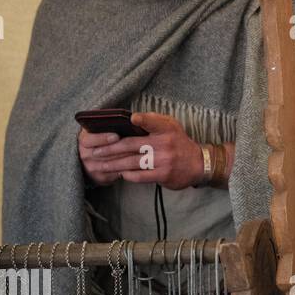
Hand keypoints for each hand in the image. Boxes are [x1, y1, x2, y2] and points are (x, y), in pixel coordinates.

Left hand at [77, 112, 204, 189]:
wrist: (198, 164)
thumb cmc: (178, 142)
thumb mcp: (172, 126)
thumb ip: (153, 121)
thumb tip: (130, 119)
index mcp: (167, 129)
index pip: (154, 122)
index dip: (143, 120)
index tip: (131, 119)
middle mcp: (165, 144)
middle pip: (132, 145)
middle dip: (110, 149)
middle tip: (95, 151)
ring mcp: (164, 160)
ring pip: (132, 162)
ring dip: (113, 164)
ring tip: (100, 165)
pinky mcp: (163, 174)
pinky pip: (140, 176)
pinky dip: (128, 175)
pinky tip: (120, 173)